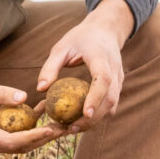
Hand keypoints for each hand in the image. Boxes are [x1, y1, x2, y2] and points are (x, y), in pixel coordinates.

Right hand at [0, 78, 59, 155]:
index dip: (33, 137)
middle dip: (42, 139)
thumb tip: (24, 98)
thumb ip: (0, 93)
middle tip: (64, 127)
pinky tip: (40, 121)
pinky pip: (11, 143)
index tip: (51, 129)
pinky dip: (26, 134)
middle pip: (19, 148)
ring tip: (58, 124)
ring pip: (17, 148)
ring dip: (37, 137)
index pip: (12, 141)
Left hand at [35, 0, 134, 131]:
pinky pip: (111, 103)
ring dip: (96, 120)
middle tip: (72, 128)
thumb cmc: (81, 38)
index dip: (96, 97)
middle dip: (94, 117)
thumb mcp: (61, 47)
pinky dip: (99, 115)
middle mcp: (115, 69)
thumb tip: (40, 89)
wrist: (106, 30)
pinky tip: (82, 121)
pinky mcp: (118, 85)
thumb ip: (50, 67)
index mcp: (101, 57)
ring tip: (74, 129)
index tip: (86, 114)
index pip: (103, 79)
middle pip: (110, 98)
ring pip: (112, 104)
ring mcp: (119, 78)